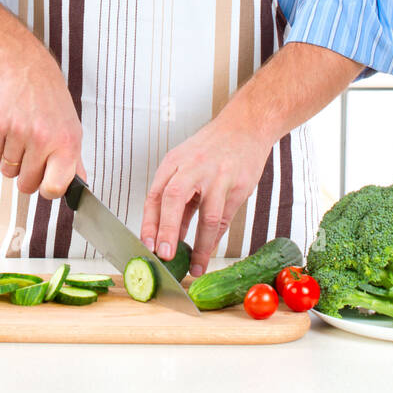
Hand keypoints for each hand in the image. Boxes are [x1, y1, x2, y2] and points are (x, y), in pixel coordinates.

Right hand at [0, 52, 85, 199]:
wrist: (29, 73)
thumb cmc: (53, 105)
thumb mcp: (73, 131)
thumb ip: (75, 164)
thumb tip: (79, 192)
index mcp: (64, 143)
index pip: (52, 189)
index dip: (48, 190)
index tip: (47, 182)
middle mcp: (40, 138)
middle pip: (26, 186)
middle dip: (28, 176)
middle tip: (33, 156)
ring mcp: (15, 131)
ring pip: (8, 172)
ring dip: (13, 161)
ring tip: (22, 138)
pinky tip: (10, 130)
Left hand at [140, 110, 273, 278]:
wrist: (246, 126)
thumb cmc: (213, 147)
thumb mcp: (187, 163)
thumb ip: (177, 197)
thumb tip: (167, 235)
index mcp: (174, 162)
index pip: (155, 195)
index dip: (149, 223)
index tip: (147, 245)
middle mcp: (193, 167)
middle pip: (174, 199)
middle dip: (167, 231)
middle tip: (164, 255)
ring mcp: (217, 176)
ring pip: (206, 215)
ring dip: (199, 245)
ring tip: (194, 266)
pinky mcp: (238, 185)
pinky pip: (225, 217)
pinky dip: (216, 238)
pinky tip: (209, 251)